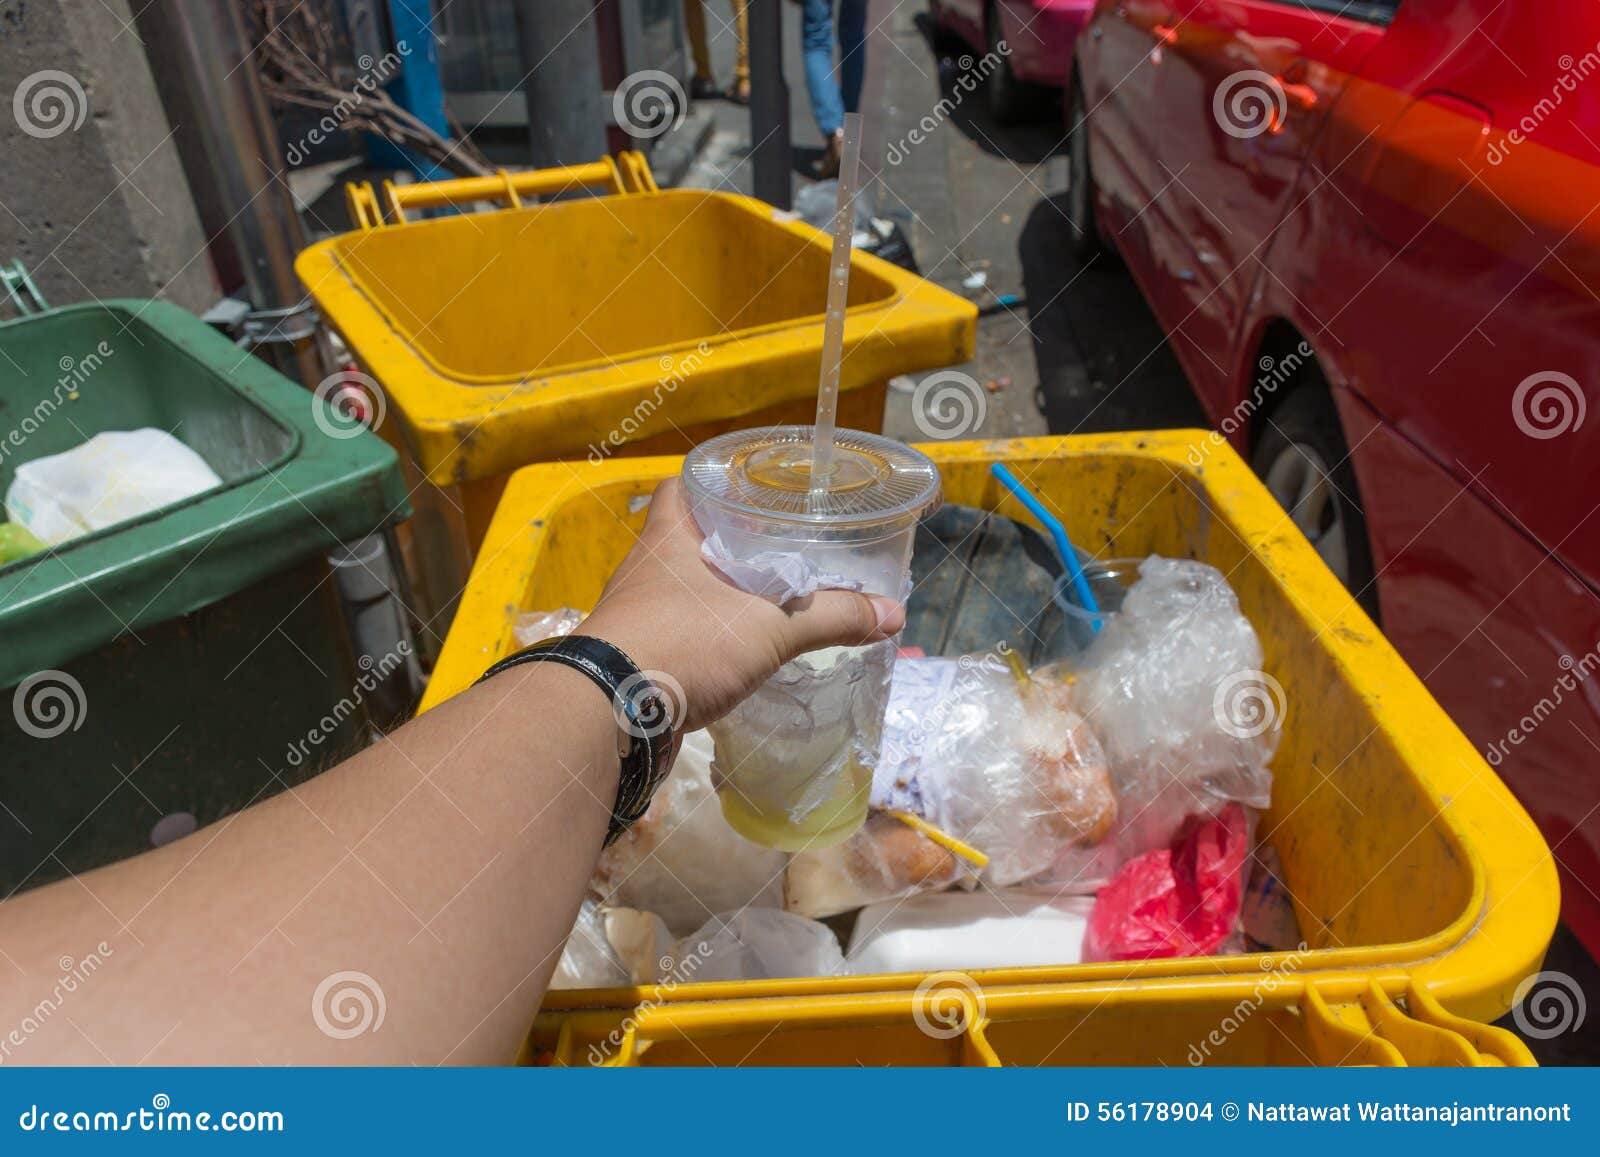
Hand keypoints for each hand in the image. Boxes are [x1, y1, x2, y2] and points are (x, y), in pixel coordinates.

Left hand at [581, 478, 904, 732]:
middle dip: (727, 544)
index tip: (751, 488)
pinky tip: (737, 651)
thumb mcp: (769, 627)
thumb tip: (892, 613)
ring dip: (717, 595)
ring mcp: (635, 617)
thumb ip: (832, 617)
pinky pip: (676, 637)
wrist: (611, 716)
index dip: (712, 482)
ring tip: (766, 599)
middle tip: (777, 546)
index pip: (681, 487)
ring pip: (682, 592)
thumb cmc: (683, 644)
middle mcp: (645, 571)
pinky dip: (706, 639)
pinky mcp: (635, 660)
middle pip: (685, 540)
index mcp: (668, 538)